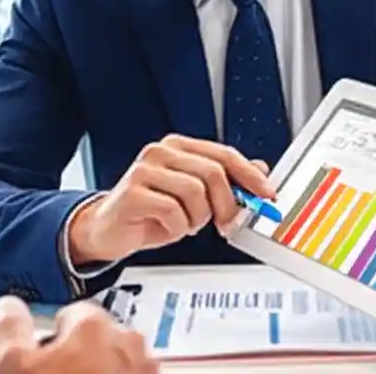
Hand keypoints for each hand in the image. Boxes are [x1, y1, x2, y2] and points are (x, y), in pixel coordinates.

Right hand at [0, 296, 157, 373]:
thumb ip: (11, 329)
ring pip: (117, 361)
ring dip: (101, 372)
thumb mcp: (17, 366)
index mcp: (93, 324)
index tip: (42, 358)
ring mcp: (145, 369)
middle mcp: (128, 340)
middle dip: (79, 354)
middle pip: (97, 337)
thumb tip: (7, 306)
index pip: (69, 314)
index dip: (51, 338)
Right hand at [69, 134, 274, 263]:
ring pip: (196, 194)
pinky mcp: (132, 192)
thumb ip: (224, 181)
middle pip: (213, 172)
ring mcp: (144, 170)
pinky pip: (174, 212)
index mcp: (178, 146)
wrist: (107, 230)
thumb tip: (261, 170)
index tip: (267, 194)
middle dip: (226, 204)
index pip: (224, 154)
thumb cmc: (150, 213)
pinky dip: (179, 228)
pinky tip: (167, 227)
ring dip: (198, 218)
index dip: (249, 176)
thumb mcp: (194, 197)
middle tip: (225, 223)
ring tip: (186, 224)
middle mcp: (161, 152)